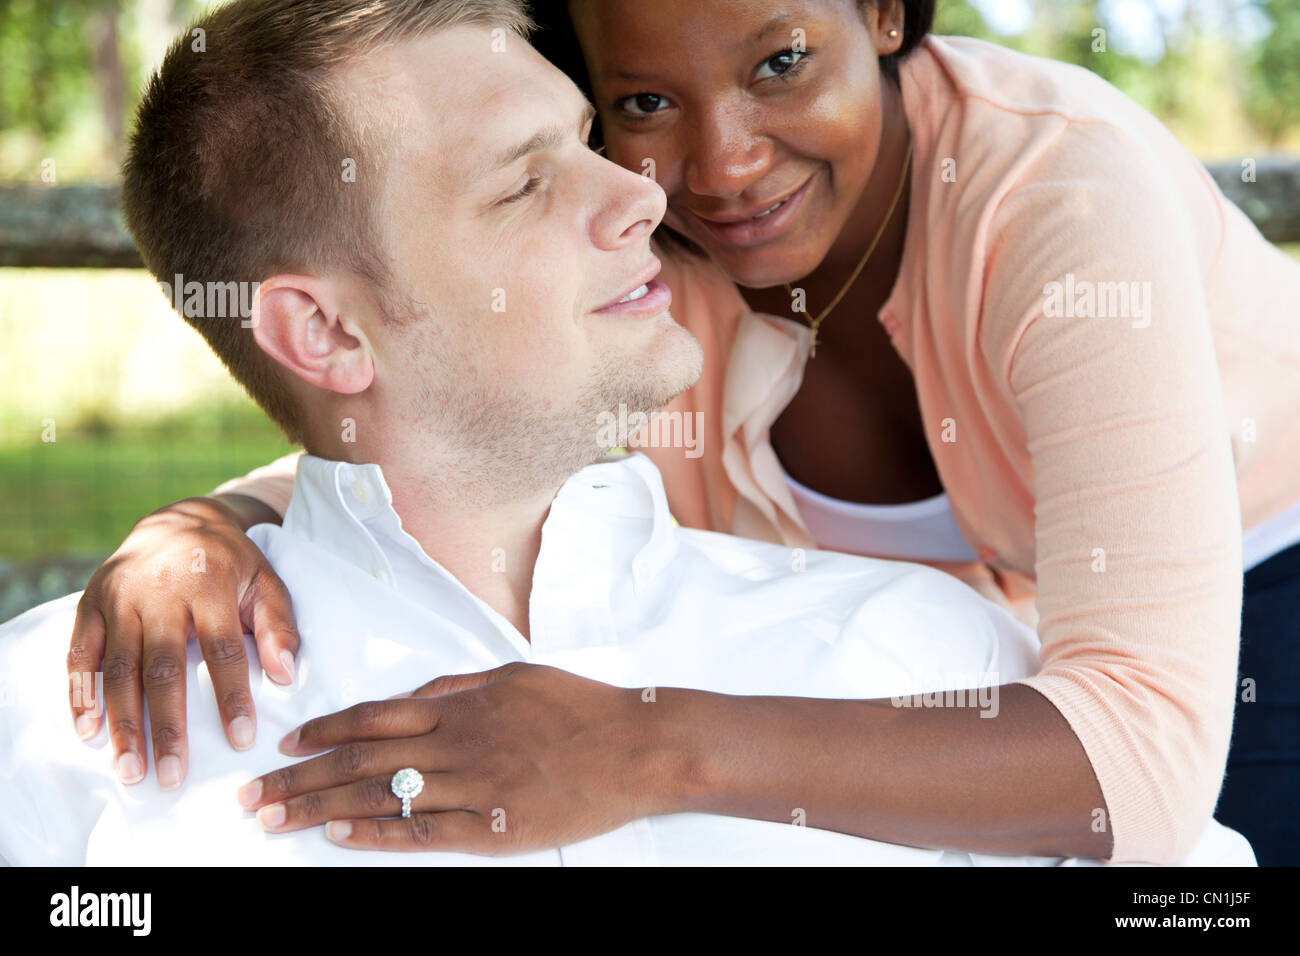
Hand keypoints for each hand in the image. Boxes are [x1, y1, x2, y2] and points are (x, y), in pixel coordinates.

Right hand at [67, 496, 298, 788]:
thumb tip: (285, 677)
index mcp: (209, 583)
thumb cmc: (230, 563)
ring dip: (124, 723)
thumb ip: (279, 627)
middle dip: (167, 726)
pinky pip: (81, 655)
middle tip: (172, 776)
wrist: (178, 520)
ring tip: (132, 770)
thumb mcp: (266, 582)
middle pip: (163, 667)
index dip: (232, 696)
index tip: (242, 740)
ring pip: (120, 669)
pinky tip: (89, 732)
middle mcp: (159, 590)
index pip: (223, 649)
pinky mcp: (90, 605)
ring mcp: (119, 598)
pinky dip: (82, 695)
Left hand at [237, 663, 677, 853]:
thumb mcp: (514, 676)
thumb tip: (412, 692)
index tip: (287, 743)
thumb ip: (458, 685)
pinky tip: (341, 835)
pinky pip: (424, 831)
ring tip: (275, 818)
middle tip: (253, 794)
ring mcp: (473, 787)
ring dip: (320, 807)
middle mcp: (458, 743)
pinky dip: (378, 833)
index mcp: (461, 704)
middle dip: (300, 776)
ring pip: (380, 795)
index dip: (324, 730)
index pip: (374, 716)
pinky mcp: (493, 827)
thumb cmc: (579, 707)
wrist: (635, 747)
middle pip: (361, 758)